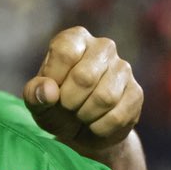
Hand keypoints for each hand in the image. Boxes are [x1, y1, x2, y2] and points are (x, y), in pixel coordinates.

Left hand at [22, 27, 141, 156]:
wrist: (83, 130)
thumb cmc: (56, 107)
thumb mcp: (37, 101)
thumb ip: (34, 93)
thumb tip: (48, 90)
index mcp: (75, 38)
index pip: (65, 52)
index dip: (54, 78)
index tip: (52, 92)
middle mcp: (103, 47)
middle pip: (85, 76)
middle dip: (69, 102)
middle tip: (67, 107)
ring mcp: (123, 69)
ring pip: (105, 98)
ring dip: (85, 116)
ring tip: (81, 115)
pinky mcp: (136, 93)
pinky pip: (118, 116)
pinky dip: (99, 128)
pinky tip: (95, 124)